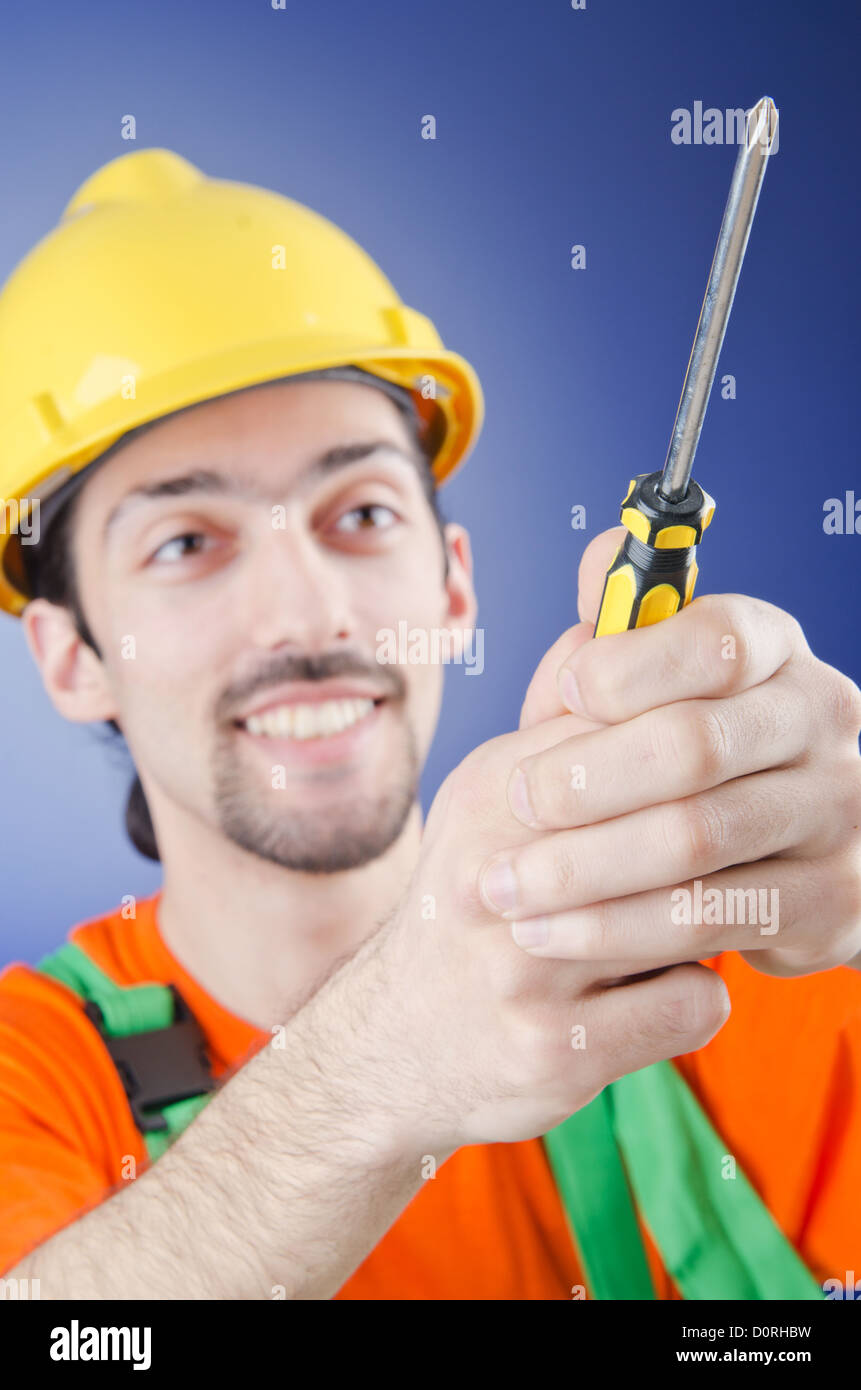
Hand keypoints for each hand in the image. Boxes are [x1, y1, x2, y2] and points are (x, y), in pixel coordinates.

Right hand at [376, 593, 730, 1152]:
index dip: (704, 731)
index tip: (741, 747)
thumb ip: (565, 700)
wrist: (396, 1039)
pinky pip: (695, 1000)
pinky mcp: (558, 1049)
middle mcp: (503, 873)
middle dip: (727, 830)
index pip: (627, 731)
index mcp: (498, 792)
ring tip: (692, 910)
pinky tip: (655, 984)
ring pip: (698, 913)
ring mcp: (527, 967)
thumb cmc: (472, 897)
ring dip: (715, 911)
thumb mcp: (496, 789)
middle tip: (747, 837)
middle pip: (678, 820)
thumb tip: (614, 581)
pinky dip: (694, 991)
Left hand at [502, 528, 860, 979]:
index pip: (719, 638)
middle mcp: (825, 725)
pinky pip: (706, 920)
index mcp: (779, 657)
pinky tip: (550, 930)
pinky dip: (614, 929)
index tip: (565, 691)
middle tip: (514, 802)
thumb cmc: (696, 762)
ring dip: (582, 868)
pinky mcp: (831, 907)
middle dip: (584, 780)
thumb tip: (600, 555)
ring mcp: (838, 818)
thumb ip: (622, 633)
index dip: (632, 664)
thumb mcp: (660, 690)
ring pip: (694, 840)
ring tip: (506, 886)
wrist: (789, 864)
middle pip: (694, 744)